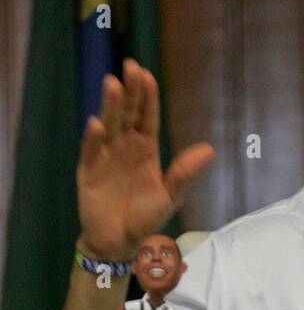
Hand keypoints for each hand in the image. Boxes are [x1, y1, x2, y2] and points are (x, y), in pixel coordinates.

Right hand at [77, 59, 214, 260]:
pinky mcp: (88, 170)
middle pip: (126, 114)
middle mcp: (125, 147)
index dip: (147, 97)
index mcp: (145, 149)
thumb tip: (209, 149)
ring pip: (109, 125)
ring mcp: (105, 156)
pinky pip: (91, 151)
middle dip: (129, 92)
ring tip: (112, 84)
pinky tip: (97, 125)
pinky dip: (94, 138)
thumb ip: (184, 172)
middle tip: (130, 67)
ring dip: (109, 106)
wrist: (120, 241)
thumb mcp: (170, 195)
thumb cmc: (145, 217)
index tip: (147, 75)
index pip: (146, 117)